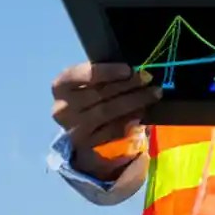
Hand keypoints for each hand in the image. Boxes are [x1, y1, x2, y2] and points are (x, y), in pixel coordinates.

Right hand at [51, 62, 160, 180]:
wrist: (79, 125)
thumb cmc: (89, 94)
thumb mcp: (92, 81)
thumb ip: (107, 75)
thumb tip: (136, 71)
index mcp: (61, 86)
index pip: (80, 75)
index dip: (106, 71)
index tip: (128, 69)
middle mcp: (62, 108)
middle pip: (99, 94)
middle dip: (128, 85)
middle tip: (148, 79)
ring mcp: (73, 128)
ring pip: (107, 112)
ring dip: (134, 101)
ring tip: (153, 93)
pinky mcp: (86, 144)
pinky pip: (112, 130)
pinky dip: (130, 120)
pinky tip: (142, 112)